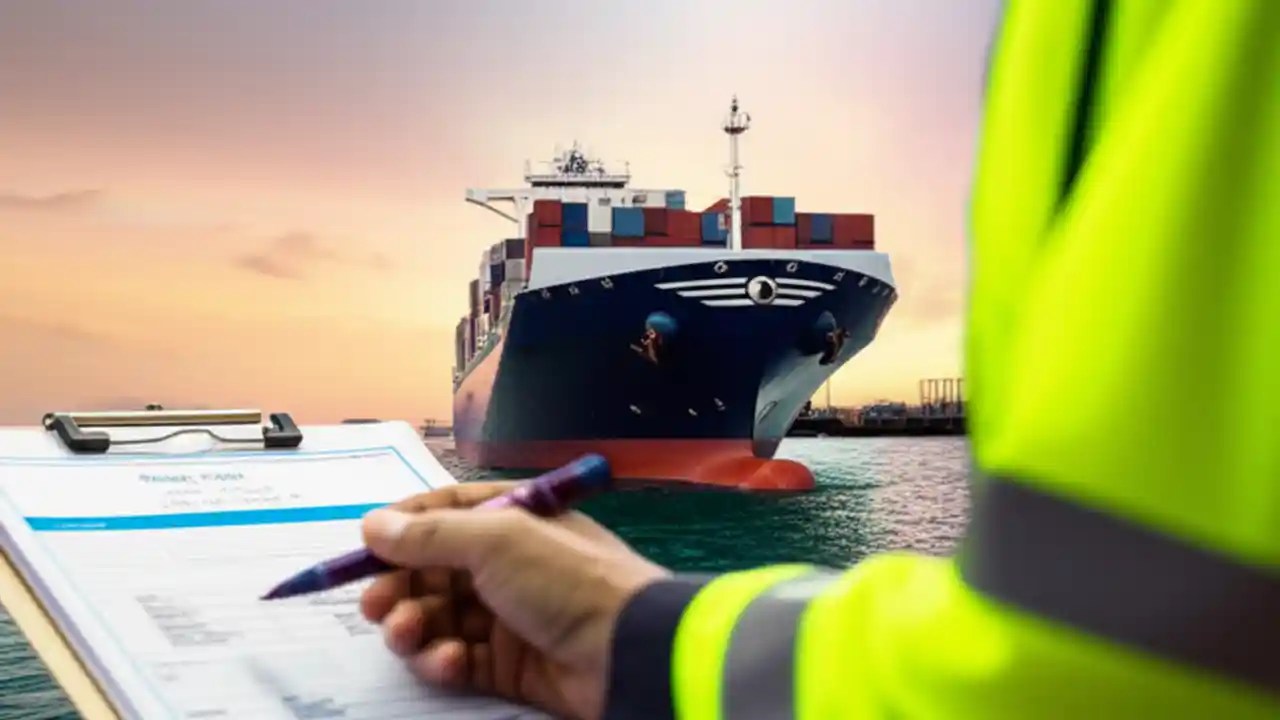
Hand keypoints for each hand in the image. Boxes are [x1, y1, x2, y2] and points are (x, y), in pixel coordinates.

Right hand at [358, 482, 669, 719]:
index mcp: (513, 520)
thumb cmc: (566, 580)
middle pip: (432, 570)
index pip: (446, 513)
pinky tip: (447, 663)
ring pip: (438, 617)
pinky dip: (441, 661)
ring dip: (413, 626)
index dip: (403, 527)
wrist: (626, 652)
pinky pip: (455, 659)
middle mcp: (507, 564)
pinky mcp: (506, 665)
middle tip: (377, 605)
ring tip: (409, 634)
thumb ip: (430, 534)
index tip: (365, 545)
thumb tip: (375, 524)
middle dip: (399, 585)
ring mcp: (506, 616)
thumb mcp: (496, 540)